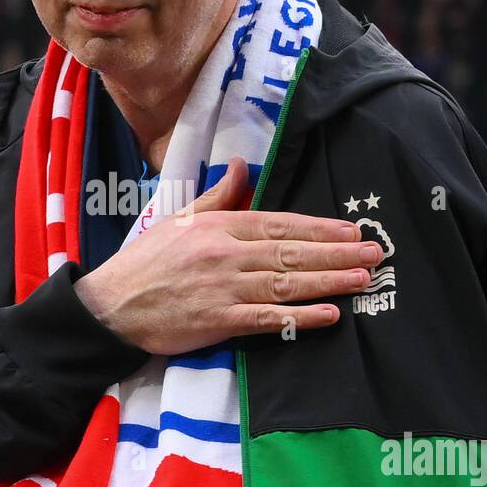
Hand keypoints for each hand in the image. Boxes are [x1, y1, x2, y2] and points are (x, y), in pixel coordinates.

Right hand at [73, 155, 381, 354]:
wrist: (111, 306)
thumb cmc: (145, 263)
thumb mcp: (178, 218)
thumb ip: (217, 197)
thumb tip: (240, 165)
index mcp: (218, 227)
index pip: (279, 224)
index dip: (318, 228)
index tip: (350, 229)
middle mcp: (226, 254)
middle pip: (291, 252)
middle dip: (337, 253)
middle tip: (374, 253)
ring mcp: (224, 288)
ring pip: (286, 283)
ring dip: (329, 281)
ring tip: (363, 279)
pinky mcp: (219, 321)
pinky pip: (267, 318)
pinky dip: (299, 317)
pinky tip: (328, 315)